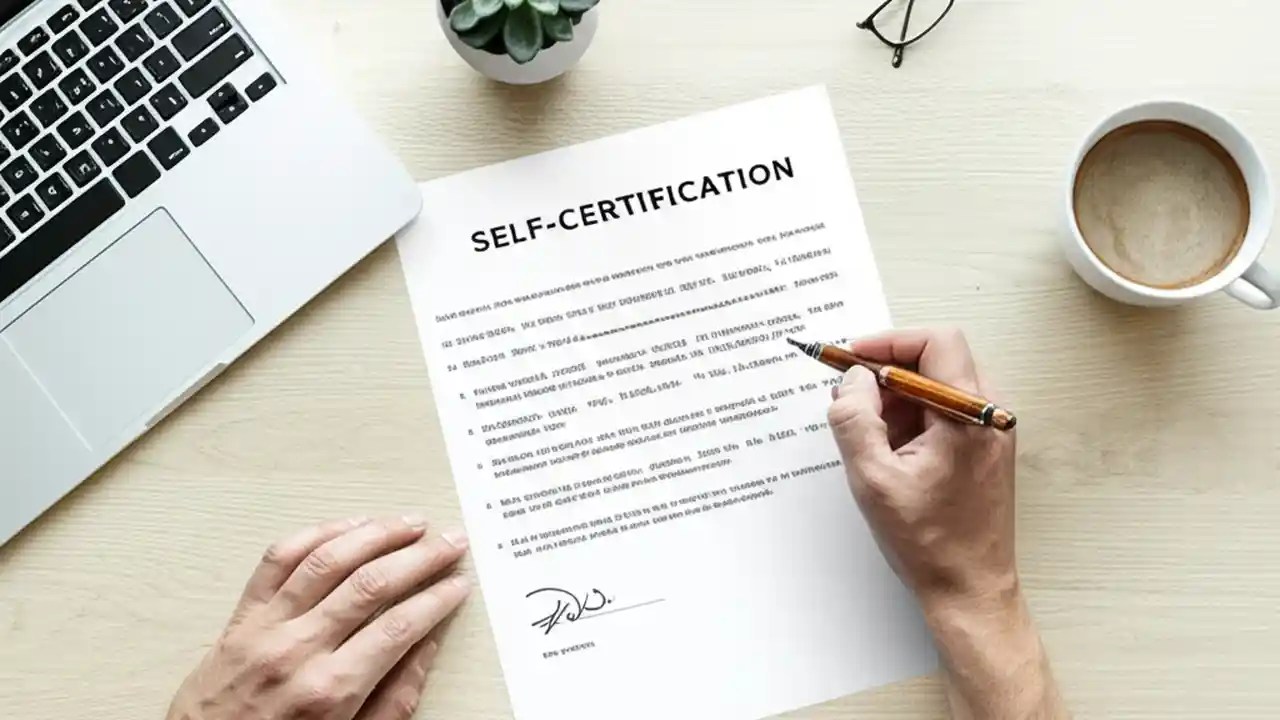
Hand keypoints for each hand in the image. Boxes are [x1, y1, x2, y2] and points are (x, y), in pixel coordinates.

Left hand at [166, 515, 471, 719]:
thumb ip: (394, 700)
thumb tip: (426, 648)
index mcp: (331, 691)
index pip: (399, 625)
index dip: (437, 599)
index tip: (458, 584)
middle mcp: (297, 651)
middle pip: (371, 583)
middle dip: (421, 556)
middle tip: (450, 541)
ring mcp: (265, 628)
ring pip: (328, 560)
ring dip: (376, 533)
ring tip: (409, 523)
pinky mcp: (241, 617)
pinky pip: (278, 560)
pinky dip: (315, 534)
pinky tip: (348, 526)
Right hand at [828, 329, 1066, 718]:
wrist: (969, 590)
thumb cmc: (928, 543)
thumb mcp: (872, 478)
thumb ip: (854, 419)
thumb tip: (851, 380)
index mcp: (969, 415)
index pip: (935, 342)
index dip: (888, 343)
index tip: (851, 359)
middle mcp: (988, 415)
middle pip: (935, 360)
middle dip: (885, 375)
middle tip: (850, 399)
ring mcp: (990, 432)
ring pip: (936, 387)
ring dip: (896, 400)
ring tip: (868, 438)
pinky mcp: (983, 449)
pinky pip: (943, 413)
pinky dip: (910, 420)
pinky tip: (888, 453)